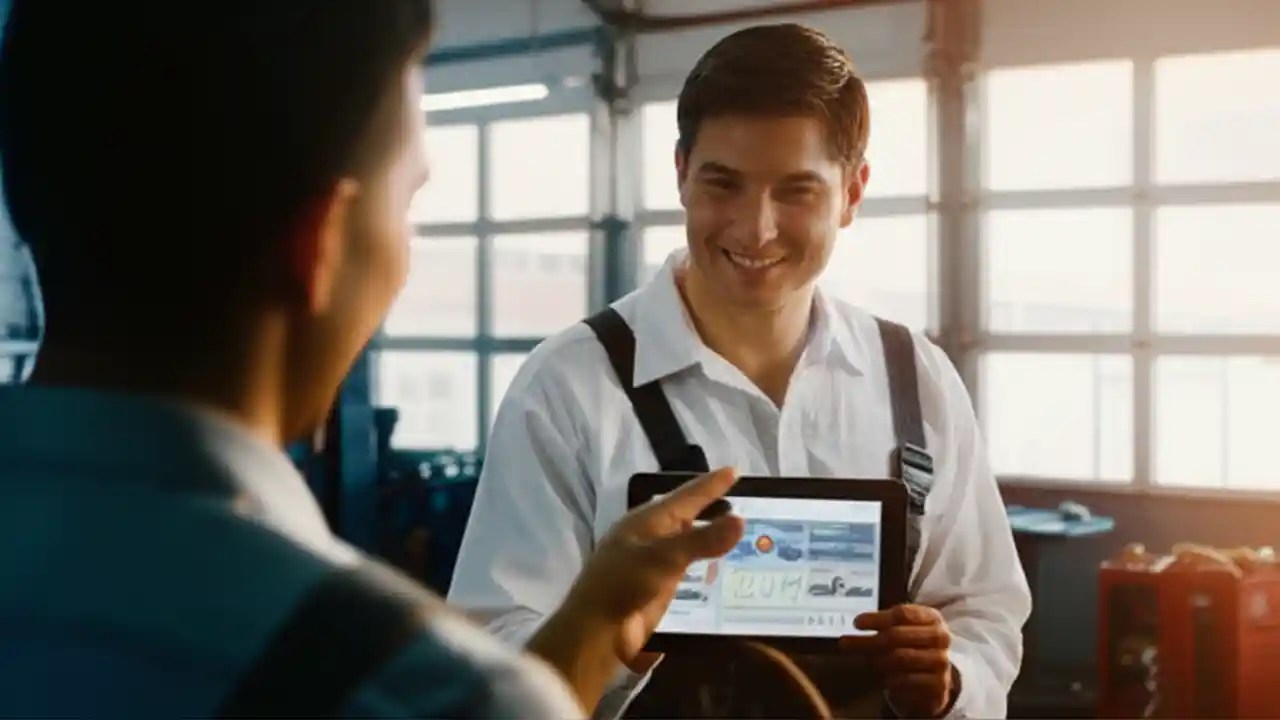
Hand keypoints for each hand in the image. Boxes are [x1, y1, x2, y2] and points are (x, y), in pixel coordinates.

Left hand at [527, 468, 744, 711]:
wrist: (596, 632)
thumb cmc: (623, 585)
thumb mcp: (664, 558)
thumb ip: (702, 541)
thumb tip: (739, 520)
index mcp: (645, 522)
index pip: (684, 497)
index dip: (710, 485)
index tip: (735, 471)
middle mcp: (648, 537)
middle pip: (683, 515)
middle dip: (707, 506)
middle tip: (735, 496)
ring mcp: (651, 563)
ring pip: (684, 541)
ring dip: (705, 533)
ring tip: (732, 528)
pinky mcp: (655, 587)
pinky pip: (684, 566)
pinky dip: (701, 560)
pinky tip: (714, 565)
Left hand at [841, 604, 957, 717]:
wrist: (933, 681)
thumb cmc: (912, 648)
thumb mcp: (904, 630)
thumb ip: (884, 624)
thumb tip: (856, 622)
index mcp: (932, 617)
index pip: (901, 614)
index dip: (876, 618)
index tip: (856, 623)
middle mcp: (940, 637)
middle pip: (896, 636)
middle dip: (868, 640)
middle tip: (845, 643)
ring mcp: (941, 661)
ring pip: (899, 658)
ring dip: (876, 660)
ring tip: (865, 660)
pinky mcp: (938, 684)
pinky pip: (905, 680)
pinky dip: (890, 679)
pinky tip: (883, 678)